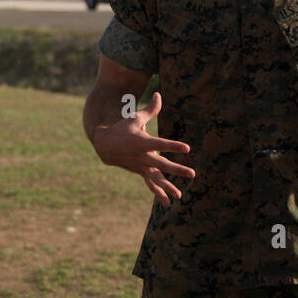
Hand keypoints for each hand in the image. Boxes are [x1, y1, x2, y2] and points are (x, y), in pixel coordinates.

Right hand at [93, 91, 193, 207]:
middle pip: (162, 165)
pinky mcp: (141, 172)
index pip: (161, 144)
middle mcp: (142, 156)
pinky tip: (168, 203)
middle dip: (177, 170)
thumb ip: (150, 109)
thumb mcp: (135, 117)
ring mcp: (141, 166)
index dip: (173, 145)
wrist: (105, 146)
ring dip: (168, 187)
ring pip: (157, 179)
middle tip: (192, 173)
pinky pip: (151, 184)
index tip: (187, 148)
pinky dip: (159, 193)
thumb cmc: (123, 128)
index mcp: (142, 142)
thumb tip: (159, 94)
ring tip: (179, 196)